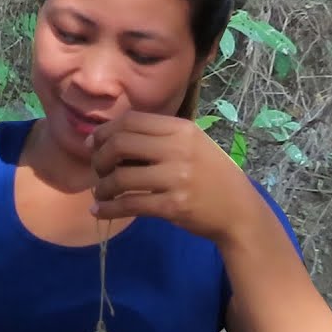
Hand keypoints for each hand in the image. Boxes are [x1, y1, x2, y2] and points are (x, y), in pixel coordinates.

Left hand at [88, 111, 256, 244]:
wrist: (239, 210)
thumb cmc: (210, 176)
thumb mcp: (192, 145)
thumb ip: (157, 138)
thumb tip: (108, 138)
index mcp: (182, 129)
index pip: (131, 120)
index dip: (104, 131)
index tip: (92, 144)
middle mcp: (179, 149)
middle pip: (120, 144)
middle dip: (99, 159)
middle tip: (98, 171)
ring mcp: (177, 178)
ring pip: (120, 178)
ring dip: (102, 188)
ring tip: (101, 194)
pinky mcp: (173, 205)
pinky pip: (129, 205)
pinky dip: (108, 209)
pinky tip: (99, 211)